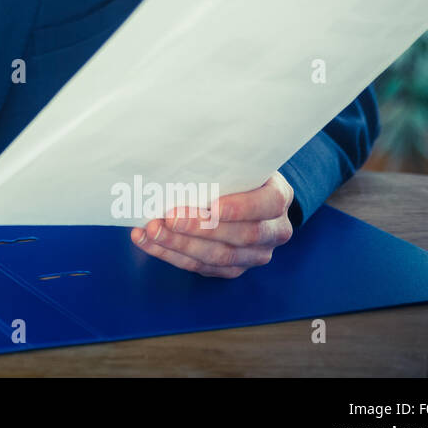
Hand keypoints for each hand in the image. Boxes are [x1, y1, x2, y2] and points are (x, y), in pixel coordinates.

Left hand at [129, 172, 293, 277]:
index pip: (267, 204)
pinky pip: (201, 267)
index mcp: (278, 198)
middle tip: (168, 218)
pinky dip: (171, 254)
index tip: (213, 205)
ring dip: (180, 245)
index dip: (240, 207)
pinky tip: (149, 242)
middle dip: (200, 228)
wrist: (247, 197)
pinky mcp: (233, 269)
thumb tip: (182, 158)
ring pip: (218, 256)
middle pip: (240, 235)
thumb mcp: (239, 163)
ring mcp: (254, 254)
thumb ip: (222, 165)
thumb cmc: (237, 175)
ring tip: (152, 231)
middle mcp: (273, 231)